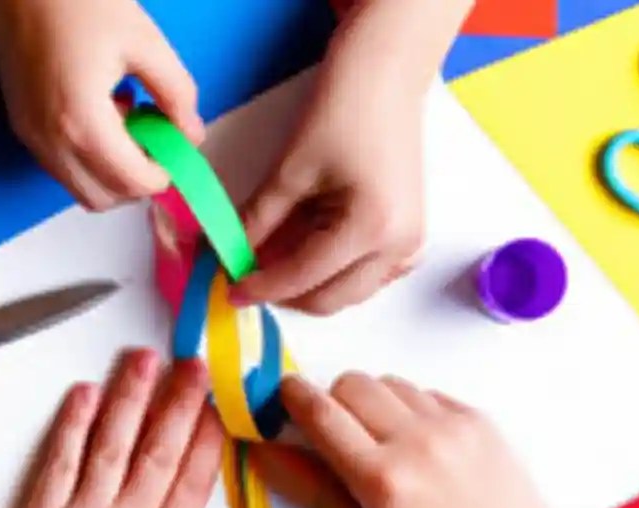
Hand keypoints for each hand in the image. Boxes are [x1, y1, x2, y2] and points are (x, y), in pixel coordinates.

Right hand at [0, 0, 204, 210]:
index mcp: (82, 123)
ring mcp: (31, 137)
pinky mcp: (22, 126)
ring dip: (111, 171)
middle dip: (136, 180)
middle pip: (104, 199)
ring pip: (81, 188)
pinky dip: (88, 158)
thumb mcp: (145, 42)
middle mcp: (50, 141)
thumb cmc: (77, 0)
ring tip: (128, 120)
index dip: (163, 174)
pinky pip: (62, 167)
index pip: (132, 182)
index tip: (177, 148)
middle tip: (156, 138)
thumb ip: (176, 93)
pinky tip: (102, 112)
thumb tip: (191, 133)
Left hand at [0, 351, 255, 507]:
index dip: (208, 438)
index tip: (218, 404)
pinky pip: (59, 463)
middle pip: (159, 451)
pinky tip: (85, 394)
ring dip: (130, 397)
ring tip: (143, 359)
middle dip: (178, 401)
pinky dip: (71, 425)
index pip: (193, 481)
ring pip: (111, 445)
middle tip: (191, 364)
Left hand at [231, 6, 426, 314]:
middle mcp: (400, 247)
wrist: (384, 78)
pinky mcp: (409, 237)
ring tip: (273, 259)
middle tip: (246, 278)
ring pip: (349, 292)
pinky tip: (306, 251)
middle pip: (330, 299)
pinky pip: (367, 275)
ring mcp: (410, 245)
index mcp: (372, 229)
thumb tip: (227, 254)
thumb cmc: (342, 112)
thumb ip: (257, 221)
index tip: (230, 288)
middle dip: (284, 293)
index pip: (304, 277)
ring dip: (309, 285)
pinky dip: (334, 272)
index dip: (261, 286)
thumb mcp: (290, 172)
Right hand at [279, 373, 574, 507]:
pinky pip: (424, 392)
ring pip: (388, 382)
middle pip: (351, 383)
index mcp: (382, 480)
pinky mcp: (475, 415)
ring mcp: (450, 424)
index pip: (321, 413)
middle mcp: (415, 443)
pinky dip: (411, 408)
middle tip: (339, 427)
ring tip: (386, 439)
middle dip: (335, 398)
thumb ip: (314, 488)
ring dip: (374, 401)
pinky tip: (423, 444)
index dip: (293, 396)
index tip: (283, 391)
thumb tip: (266, 451)